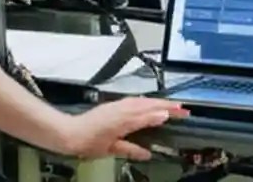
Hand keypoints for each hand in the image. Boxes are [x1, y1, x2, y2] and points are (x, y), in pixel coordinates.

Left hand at [60, 97, 187, 159]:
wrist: (68, 132)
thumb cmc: (88, 142)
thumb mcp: (110, 149)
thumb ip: (131, 148)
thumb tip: (148, 153)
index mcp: (125, 120)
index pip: (150, 114)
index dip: (167, 113)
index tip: (181, 113)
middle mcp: (123, 109)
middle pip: (149, 104)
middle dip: (167, 105)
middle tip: (183, 109)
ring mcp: (118, 105)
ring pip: (143, 101)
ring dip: (158, 101)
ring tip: (172, 105)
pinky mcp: (114, 104)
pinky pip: (135, 100)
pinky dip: (146, 101)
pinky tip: (150, 104)